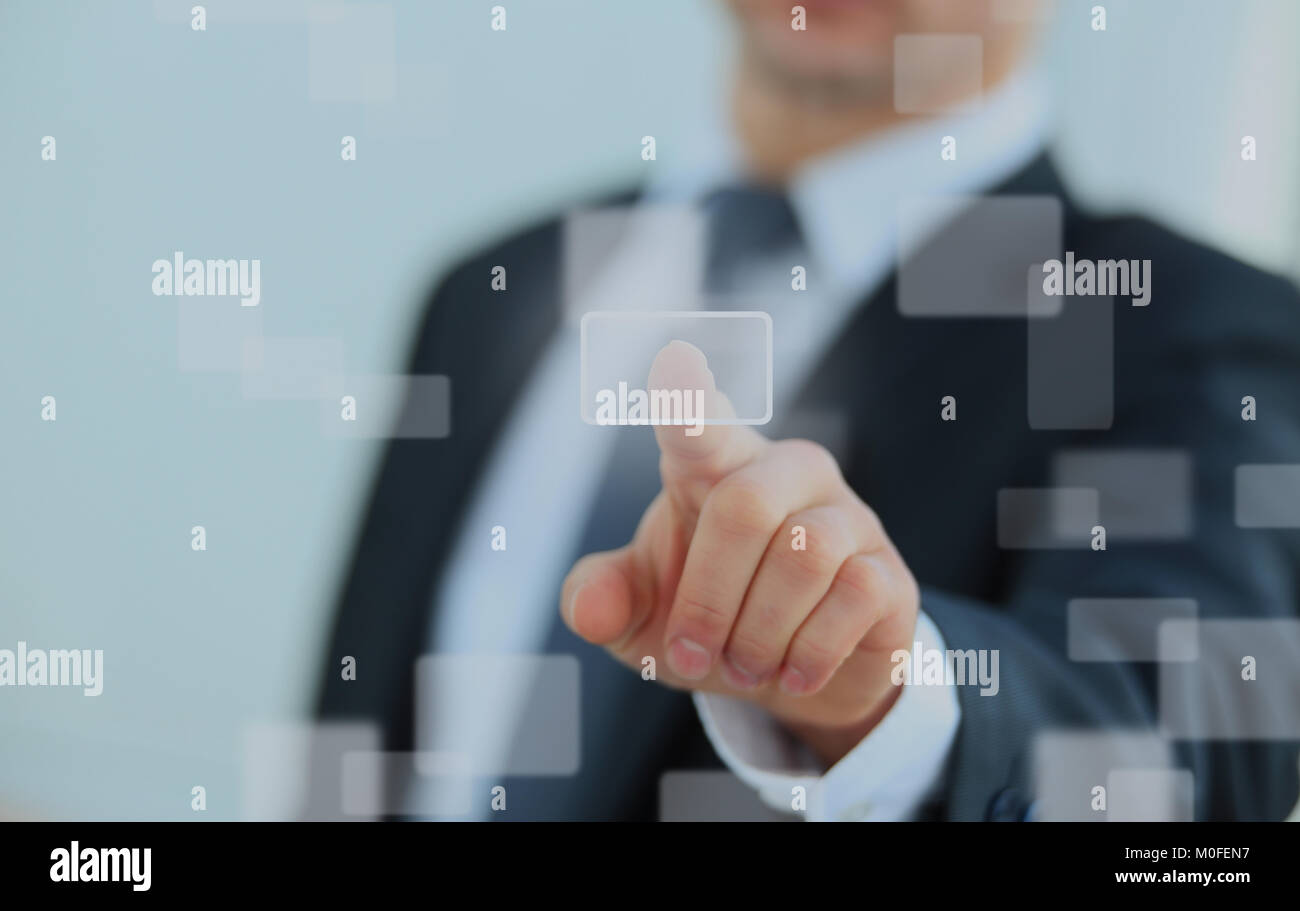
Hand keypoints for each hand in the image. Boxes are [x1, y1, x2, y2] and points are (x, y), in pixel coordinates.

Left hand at [560, 341, 918, 763]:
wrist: (794, 680)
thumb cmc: (710, 623)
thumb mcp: (640, 619)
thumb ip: (601, 600)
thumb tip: (586, 608)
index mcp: (714, 468)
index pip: (699, 424)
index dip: (687, 399)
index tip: (675, 363)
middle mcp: (785, 473)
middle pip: (745, 507)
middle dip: (709, 598)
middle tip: (691, 654)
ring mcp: (846, 516)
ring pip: (804, 555)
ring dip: (758, 633)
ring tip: (744, 666)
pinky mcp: (888, 569)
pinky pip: (854, 594)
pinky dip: (809, 651)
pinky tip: (793, 672)